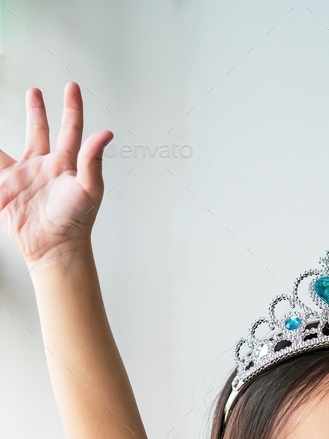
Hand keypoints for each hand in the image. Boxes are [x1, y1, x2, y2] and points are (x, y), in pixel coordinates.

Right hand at [0, 82, 112, 266]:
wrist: (53, 247)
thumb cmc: (76, 223)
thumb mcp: (89, 189)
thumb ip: (93, 160)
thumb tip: (106, 134)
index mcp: (65, 164)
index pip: (70, 129)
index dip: (72, 107)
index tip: (72, 88)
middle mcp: (44, 167)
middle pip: (39, 131)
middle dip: (37, 111)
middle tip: (34, 92)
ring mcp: (24, 177)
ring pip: (10, 146)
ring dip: (6, 134)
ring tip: (5, 115)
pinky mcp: (5, 188)